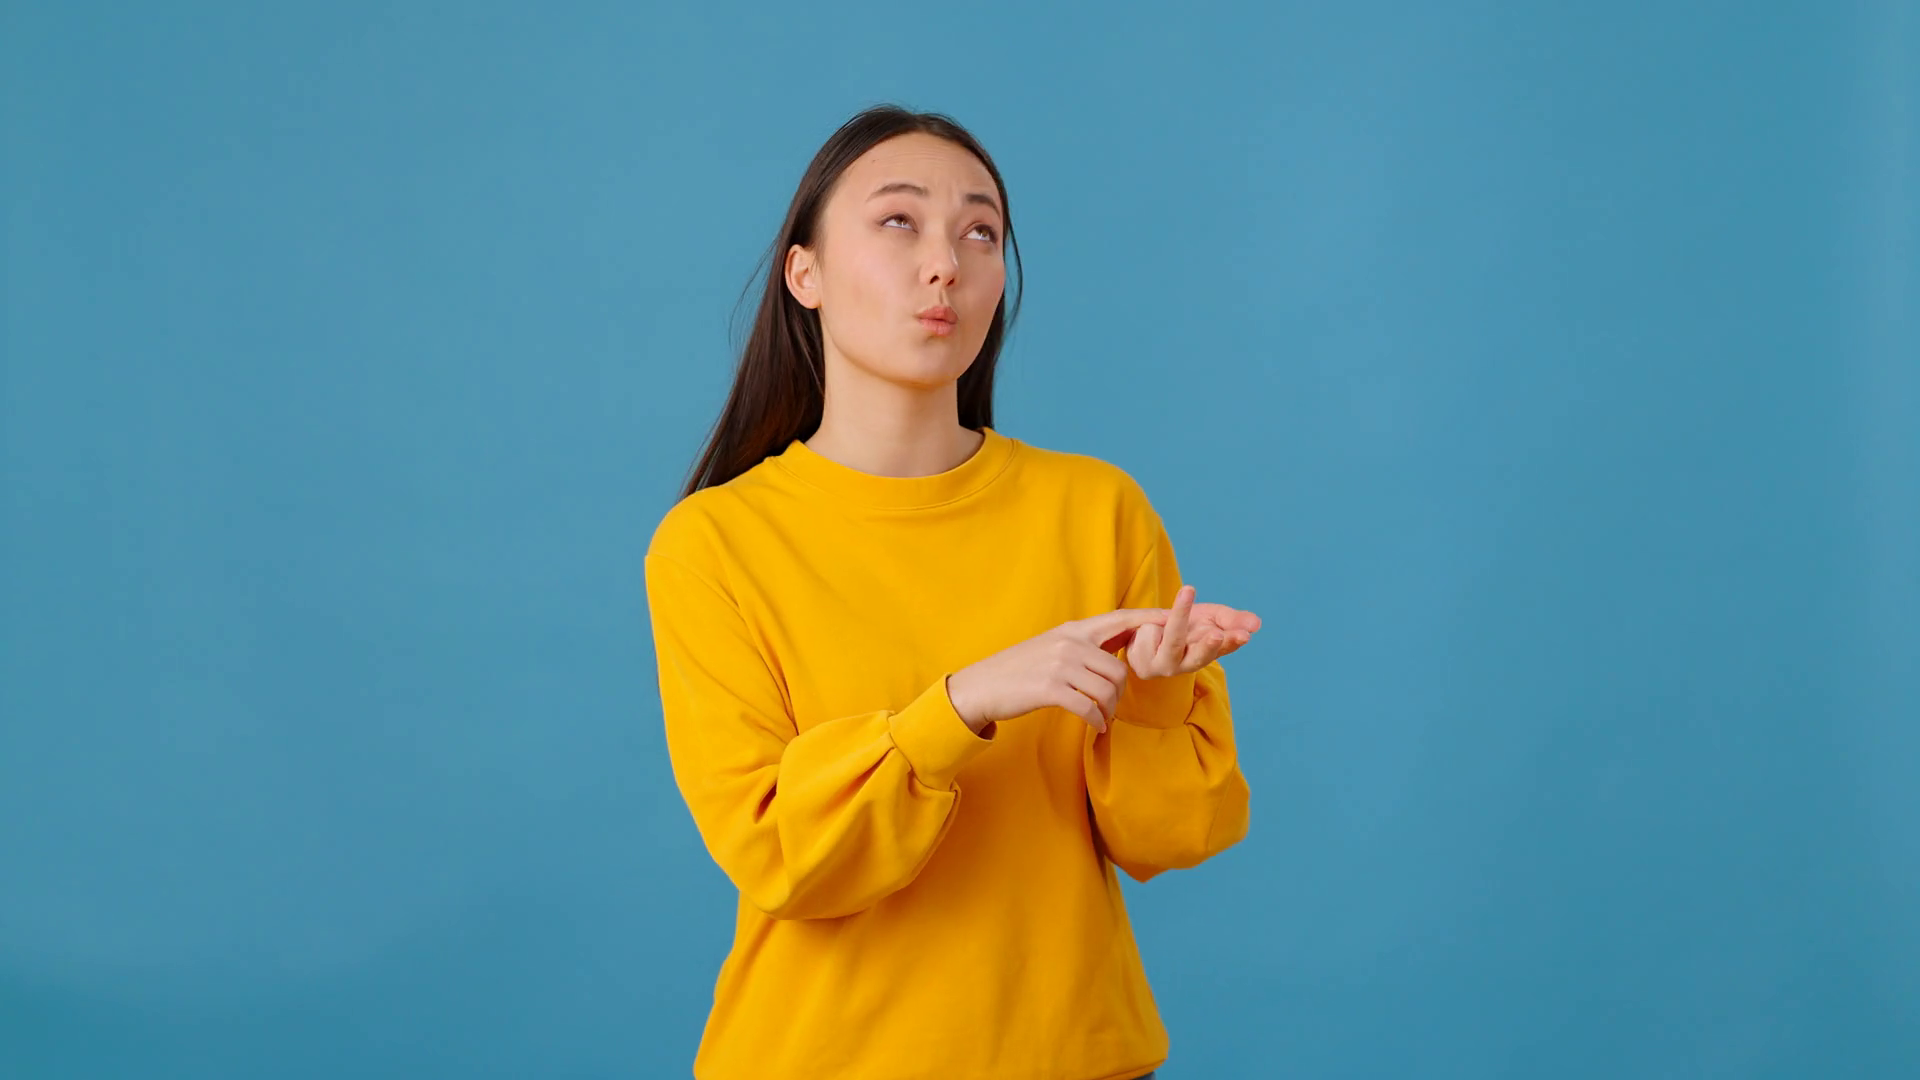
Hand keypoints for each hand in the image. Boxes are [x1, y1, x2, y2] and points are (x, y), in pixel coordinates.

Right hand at [946, 607, 1170, 734]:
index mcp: (1073, 630)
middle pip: (1118, 669)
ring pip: (1107, 689)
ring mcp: (1060, 664)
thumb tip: (1119, 643)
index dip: (1150, 620)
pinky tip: (1094, 725)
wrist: (982, 686)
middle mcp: (1069, 642)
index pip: (1121, 619)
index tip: (1173, 622)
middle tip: (1110, 708)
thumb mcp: (1053, 646)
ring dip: (1109, 710)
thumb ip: (1084, 645)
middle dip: (1120, 694)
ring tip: (1100, 717)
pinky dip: (1096, 721)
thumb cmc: (1020, 670)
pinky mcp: (1050, 688)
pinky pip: (1089, 707)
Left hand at [1125, 585, 1260, 679]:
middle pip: (1199, 657)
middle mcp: (1186, 665)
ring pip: (1173, 640)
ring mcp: (1164, 666)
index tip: (1244, 634)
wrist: (1144, 632)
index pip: (1224, 648)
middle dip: (1208, 646)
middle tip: (1217, 633)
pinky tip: (1148, 628)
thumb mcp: (1210, 616)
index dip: (1232, 641)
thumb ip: (1232, 620)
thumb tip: (1257, 624)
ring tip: (1189, 589)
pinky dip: (1151, 621)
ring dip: (1180, 614)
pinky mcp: (1142, 665)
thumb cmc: (1183, 624)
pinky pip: (1150, 632)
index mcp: (1206, 652)